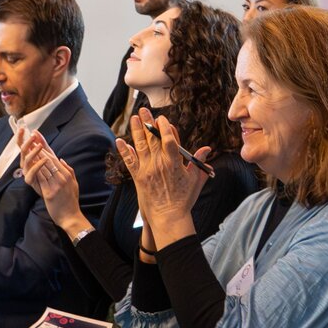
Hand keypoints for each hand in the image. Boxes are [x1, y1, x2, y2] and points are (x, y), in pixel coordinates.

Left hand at [20, 131, 86, 231]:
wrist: (71, 217)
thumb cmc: (71, 201)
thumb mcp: (74, 184)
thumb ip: (69, 171)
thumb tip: (61, 160)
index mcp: (67, 175)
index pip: (55, 158)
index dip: (46, 147)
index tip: (39, 138)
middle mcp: (62, 177)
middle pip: (49, 159)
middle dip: (40, 147)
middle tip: (33, 136)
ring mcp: (57, 185)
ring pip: (45, 167)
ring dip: (36, 155)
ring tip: (29, 145)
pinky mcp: (50, 192)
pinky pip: (42, 179)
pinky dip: (37, 169)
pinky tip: (32, 162)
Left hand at [116, 108, 209, 247]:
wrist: (169, 217)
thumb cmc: (184, 200)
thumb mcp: (195, 180)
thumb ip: (199, 162)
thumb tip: (207, 149)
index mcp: (175, 163)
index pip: (169, 139)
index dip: (165, 127)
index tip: (162, 118)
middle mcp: (160, 164)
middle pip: (153, 139)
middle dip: (149, 123)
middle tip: (144, 110)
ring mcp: (147, 170)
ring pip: (141, 146)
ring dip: (137, 130)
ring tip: (135, 118)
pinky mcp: (138, 177)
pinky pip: (129, 161)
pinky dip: (124, 151)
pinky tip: (120, 141)